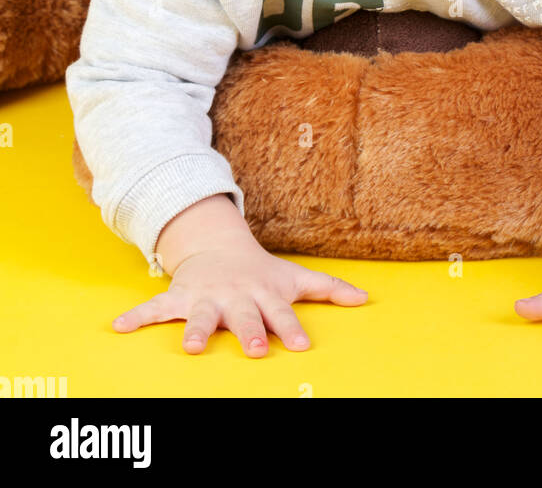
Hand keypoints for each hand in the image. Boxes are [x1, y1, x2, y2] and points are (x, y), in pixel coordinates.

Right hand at [112, 233, 368, 356]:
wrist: (219, 246)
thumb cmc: (261, 273)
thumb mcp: (293, 278)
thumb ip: (328, 289)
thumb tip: (366, 299)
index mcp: (264, 294)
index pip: (281, 314)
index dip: (291, 329)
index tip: (299, 347)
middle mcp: (236, 297)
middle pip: (244, 318)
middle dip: (249, 333)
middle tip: (255, 352)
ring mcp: (206, 296)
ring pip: (199, 317)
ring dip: (194, 331)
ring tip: (189, 350)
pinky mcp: (180, 297)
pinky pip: (156, 308)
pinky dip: (137, 317)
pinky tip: (118, 327)